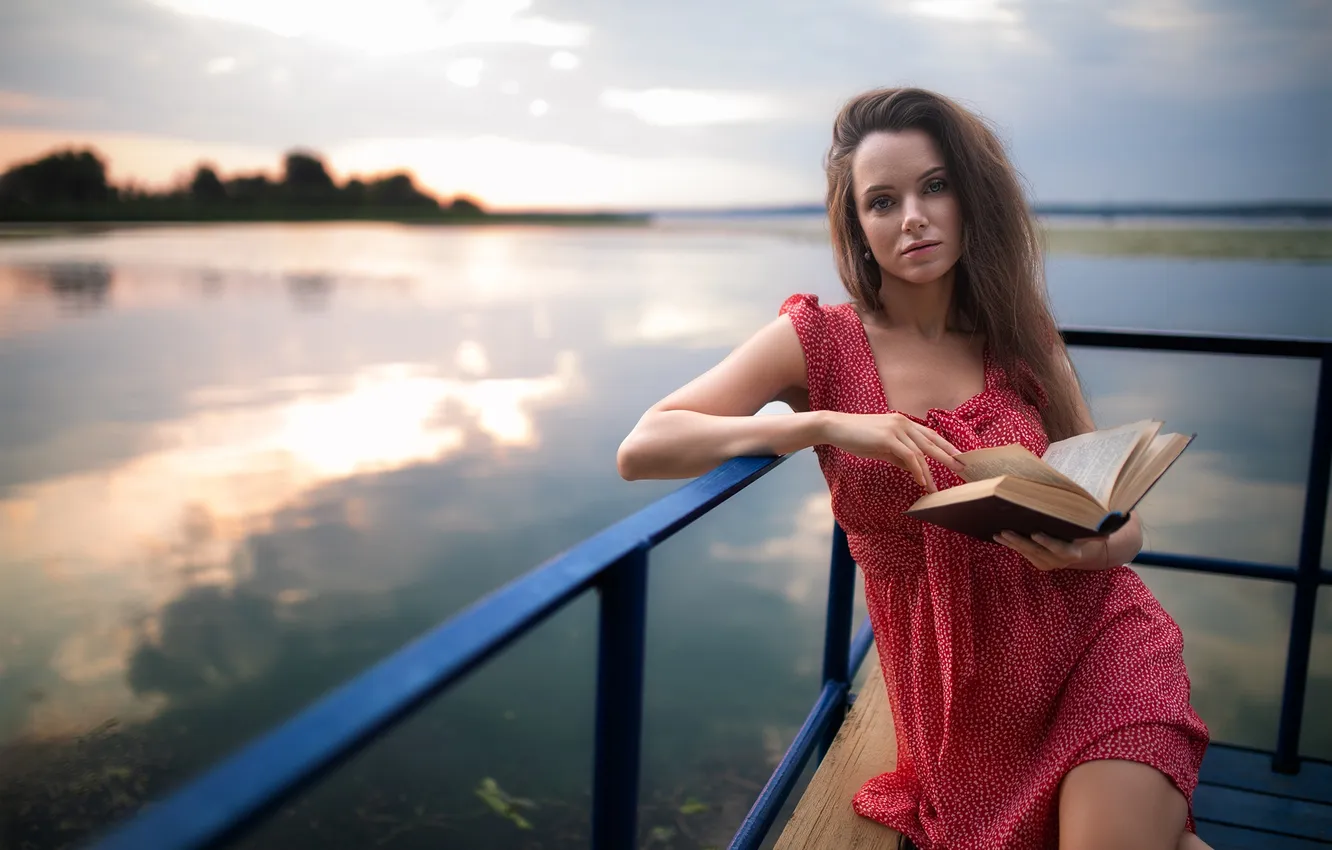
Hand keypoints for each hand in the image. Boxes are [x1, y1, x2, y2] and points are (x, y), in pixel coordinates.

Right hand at [823, 412, 964, 491]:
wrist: (836, 428)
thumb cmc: (856, 437)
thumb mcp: (881, 447)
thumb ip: (898, 455)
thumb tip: (913, 468)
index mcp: (903, 422)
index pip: (930, 434)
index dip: (946, 446)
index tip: (958, 457)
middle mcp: (903, 422)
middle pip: (932, 442)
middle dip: (948, 457)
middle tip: (962, 470)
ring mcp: (897, 429)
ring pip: (921, 452)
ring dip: (929, 472)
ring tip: (935, 488)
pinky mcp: (888, 438)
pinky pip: (909, 456)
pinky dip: (917, 470)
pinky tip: (920, 481)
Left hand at [993, 531, 1110, 570]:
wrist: (1083, 551)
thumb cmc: (1084, 535)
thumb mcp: (1088, 532)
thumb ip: (1088, 527)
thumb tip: (1095, 515)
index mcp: (1073, 553)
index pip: (1059, 548)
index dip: (1047, 541)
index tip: (1035, 533)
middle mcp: (1059, 561)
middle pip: (1036, 551)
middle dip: (1019, 541)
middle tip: (1005, 531)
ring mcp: (1047, 564)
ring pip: (1026, 553)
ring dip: (1011, 543)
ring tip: (998, 533)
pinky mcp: (1038, 563)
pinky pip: (1023, 554)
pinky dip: (1011, 545)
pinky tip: (999, 537)